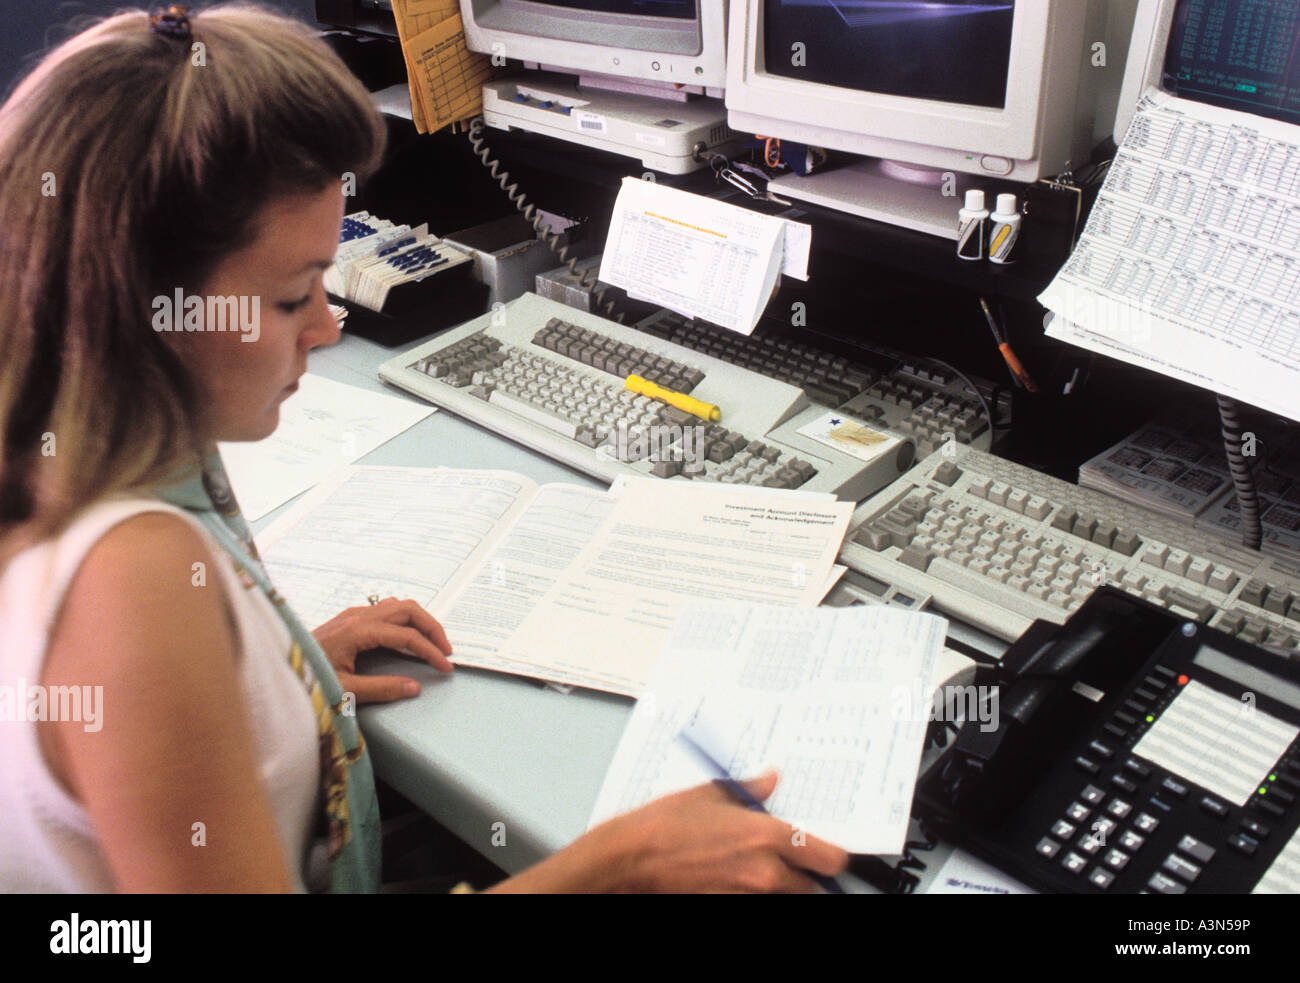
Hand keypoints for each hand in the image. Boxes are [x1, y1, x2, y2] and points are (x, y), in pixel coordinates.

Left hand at [312, 597, 452, 703]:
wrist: (278, 667)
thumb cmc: (308, 678)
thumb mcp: (346, 691)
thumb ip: (382, 689)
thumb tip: (414, 687)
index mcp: (359, 631)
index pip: (407, 636)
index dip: (430, 651)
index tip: (446, 667)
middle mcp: (359, 616)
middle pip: (408, 610)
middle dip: (432, 628)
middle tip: (446, 650)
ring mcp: (353, 614)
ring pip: (398, 606)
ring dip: (420, 620)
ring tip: (432, 642)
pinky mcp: (349, 618)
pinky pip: (386, 609)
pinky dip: (405, 619)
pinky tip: (407, 636)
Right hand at [495, 770, 848, 892]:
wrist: (629, 861)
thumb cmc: (664, 826)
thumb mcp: (711, 795)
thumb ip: (750, 790)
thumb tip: (770, 781)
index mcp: (766, 837)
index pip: (829, 857)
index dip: (834, 855)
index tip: (830, 851)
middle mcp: (764, 873)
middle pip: (814, 887)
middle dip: (807, 875)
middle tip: (793, 860)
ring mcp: (747, 897)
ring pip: (786, 899)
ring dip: (782, 886)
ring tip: (760, 867)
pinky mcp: (729, 907)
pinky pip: (757, 904)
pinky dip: (755, 893)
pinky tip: (738, 878)